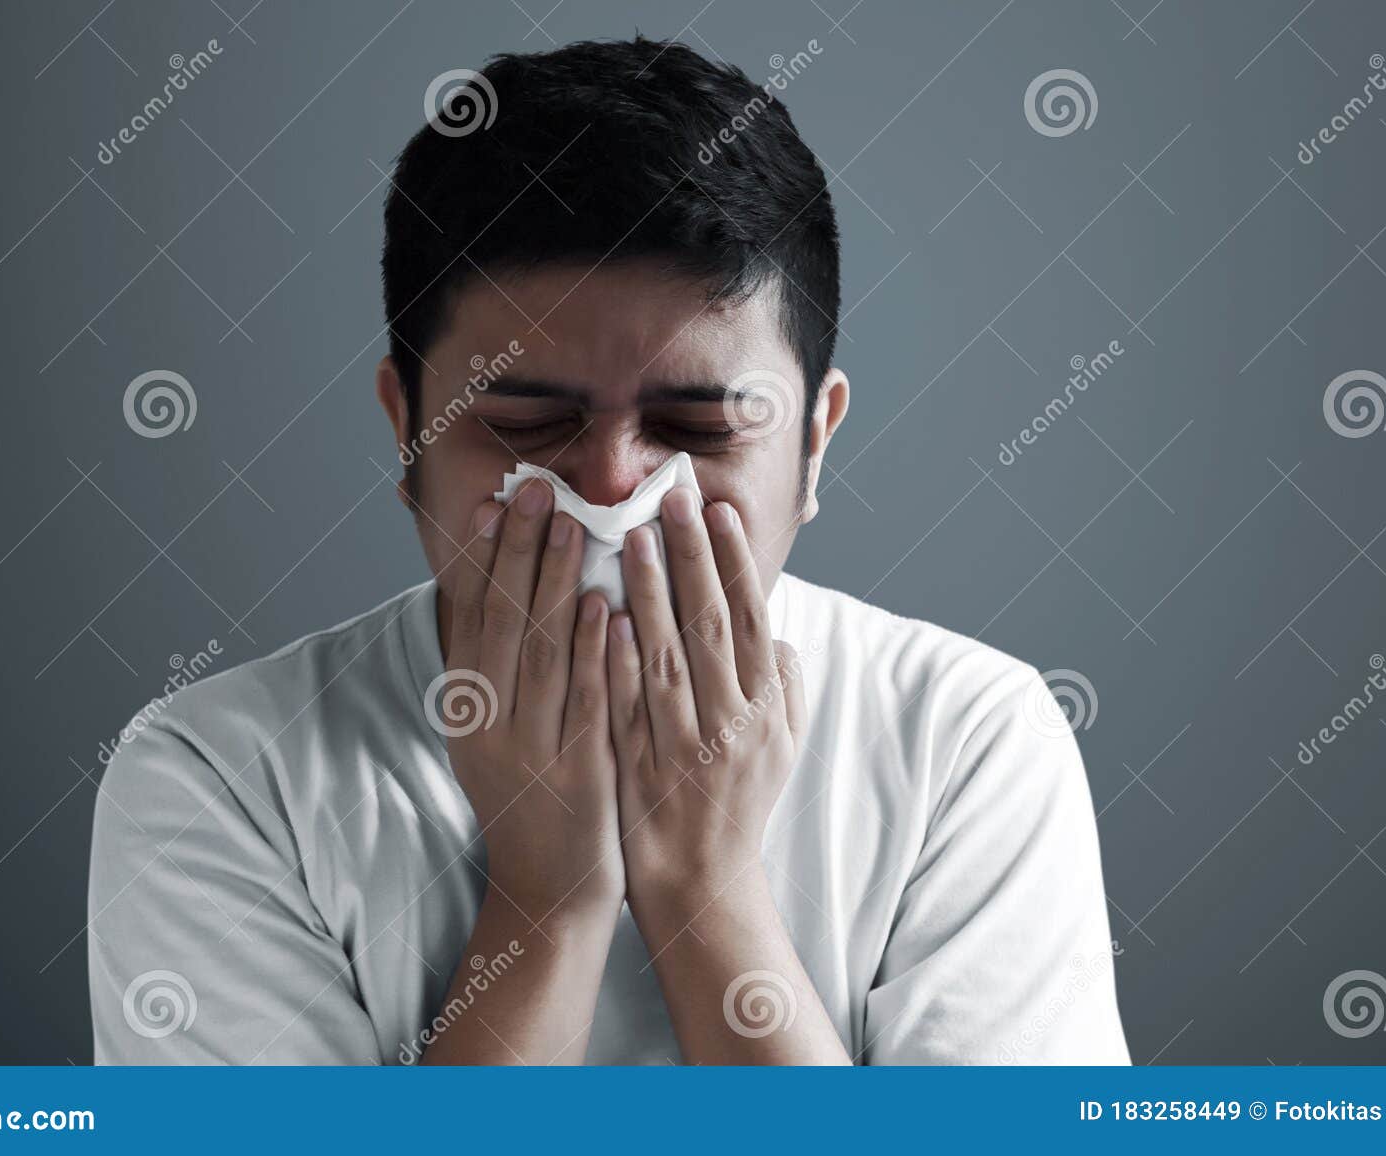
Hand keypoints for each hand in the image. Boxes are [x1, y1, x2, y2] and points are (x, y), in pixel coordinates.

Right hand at [440, 479, 623, 916]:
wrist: (547, 890)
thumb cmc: (526, 798)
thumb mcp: (489, 736)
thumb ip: (490, 671)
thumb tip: (489, 590)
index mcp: (465, 712)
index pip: (472, 620)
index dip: (486, 560)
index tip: (497, 505)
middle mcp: (488, 727)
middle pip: (504, 623)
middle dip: (521, 552)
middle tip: (537, 491)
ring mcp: (532, 751)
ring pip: (544, 654)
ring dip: (559, 585)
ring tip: (574, 527)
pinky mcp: (578, 773)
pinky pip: (587, 702)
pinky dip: (597, 652)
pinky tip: (610, 606)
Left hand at [607, 487, 806, 913]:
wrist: (702, 882)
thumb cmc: (739, 801)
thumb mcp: (782, 744)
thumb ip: (782, 683)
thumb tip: (773, 626)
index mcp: (765, 708)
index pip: (751, 618)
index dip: (735, 561)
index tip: (718, 510)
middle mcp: (731, 723)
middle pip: (712, 623)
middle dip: (693, 554)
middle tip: (674, 496)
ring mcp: (685, 746)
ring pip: (668, 656)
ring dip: (649, 592)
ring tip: (630, 535)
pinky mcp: (641, 767)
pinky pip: (629, 706)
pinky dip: (619, 660)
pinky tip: (603, 615)